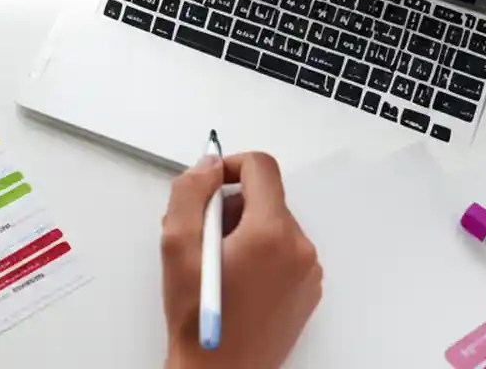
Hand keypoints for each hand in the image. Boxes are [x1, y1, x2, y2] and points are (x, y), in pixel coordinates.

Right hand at [161, 152, 321, 368]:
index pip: (261, 168)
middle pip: (266, 198)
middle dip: (231, 208)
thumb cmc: (200, 320)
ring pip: (274, 225)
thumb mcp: (176, 245)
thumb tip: (208, 167)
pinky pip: (284, 251)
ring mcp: (308, 271)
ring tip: (217, 265)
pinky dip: (260, 254)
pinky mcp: (308, 289)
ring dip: (244, 232)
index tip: (210, 183)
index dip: (230, 165)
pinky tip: (236, 280)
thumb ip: (190, 193)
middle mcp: (299, 248)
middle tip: (203, 238)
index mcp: (270, 233)